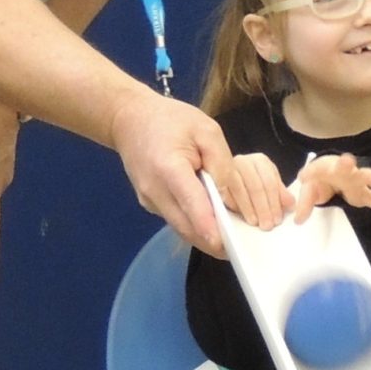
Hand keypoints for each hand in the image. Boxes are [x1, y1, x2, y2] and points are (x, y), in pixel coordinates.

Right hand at [110, 88, 231, 254]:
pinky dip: (195, 226)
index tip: (225, 245)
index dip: (208, 226)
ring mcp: (150, 201)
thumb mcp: (206, 130)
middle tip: (240, 249)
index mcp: (168, 168)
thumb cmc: (170, 120)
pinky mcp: (151, 205)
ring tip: (232, 240)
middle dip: (213, 241)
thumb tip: (229, 196)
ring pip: (181, 229)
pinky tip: (213, 223)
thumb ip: (221, 162)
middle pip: (186, 227)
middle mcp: (155, 191)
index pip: (190, 203)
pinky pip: (176, 220)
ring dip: (205, 237)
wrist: (130, 120)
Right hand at [217, 153, 295, 228]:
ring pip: (239, 189)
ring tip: (254, 223)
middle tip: (267, 225)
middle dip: (262, 208)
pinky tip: (239, 216)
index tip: (277, 219)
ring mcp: (228, 169)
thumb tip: (290, 204)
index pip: (269, 181)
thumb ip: (280, 194)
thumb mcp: (269, 186)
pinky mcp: (214, 179)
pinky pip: (223, 192)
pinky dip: (232, 205)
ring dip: (247, 208)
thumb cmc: (254, 185)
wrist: (231, 178)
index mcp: (260, 161)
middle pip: (255, 186)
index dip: (274, 202)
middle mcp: (244, 161)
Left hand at [292, 153, 370, 222]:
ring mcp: (355, 181)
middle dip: (346, 164)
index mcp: (326, 167)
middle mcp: (343, 171)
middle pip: (345, 166)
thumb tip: (298, 220)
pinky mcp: (364, 193)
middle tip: (346, 161)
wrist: (337, 175)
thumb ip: (305, 202)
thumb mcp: (310, 190)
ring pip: (363, 176)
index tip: (303, 177)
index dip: (310, 172)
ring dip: (368, 177)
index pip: (317, 168)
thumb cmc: (322, 179)